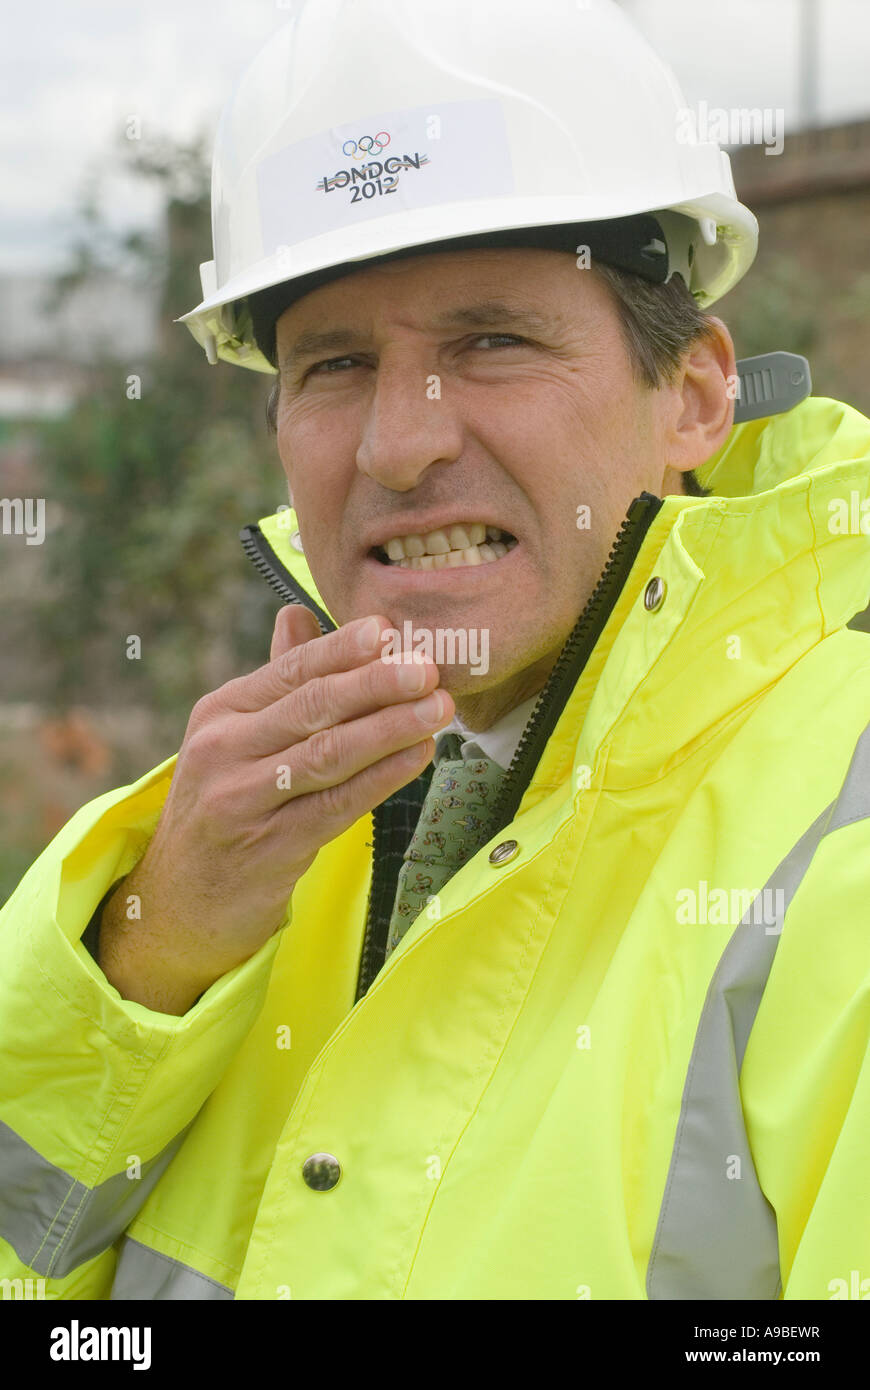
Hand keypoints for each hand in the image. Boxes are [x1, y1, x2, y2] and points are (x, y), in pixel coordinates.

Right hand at [98, 606, 453, 1010]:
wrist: (179, 901)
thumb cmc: (223, 806)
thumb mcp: (234, 739)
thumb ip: (275, 682)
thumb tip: (297, 613)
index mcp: (221, 712)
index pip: (291, 670)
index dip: (343, 649)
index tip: (389, 630)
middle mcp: (224, 750)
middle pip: (312, 707)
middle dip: (377, 683)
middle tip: (429, 668)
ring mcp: (243, 800)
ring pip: (328, 754)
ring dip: (390, 728)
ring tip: (438, 708)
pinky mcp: (269, 847)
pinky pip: (336, 805)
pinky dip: (381, 778)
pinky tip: (418, 757)